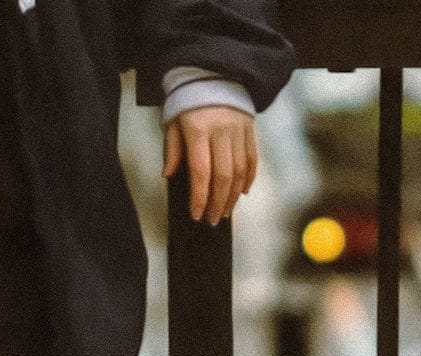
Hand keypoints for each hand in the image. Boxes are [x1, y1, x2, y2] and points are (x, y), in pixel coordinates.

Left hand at [163, 105, 257, 224]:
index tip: (197, 214)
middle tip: (213, 219)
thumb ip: (172, 148)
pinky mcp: (250, 130)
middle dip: (218, 202)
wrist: (211, 71)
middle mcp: (221, 131)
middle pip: (223, 176)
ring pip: (240, 172)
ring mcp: (238, 131)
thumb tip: (169, 175)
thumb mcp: (172, 120)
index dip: (200, 197)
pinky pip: (252, 160)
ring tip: (225, 211)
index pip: (200, 171)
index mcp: (198, 129)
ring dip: (233, 196)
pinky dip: (248, 179)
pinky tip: (241, 193)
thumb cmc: (187, 99)